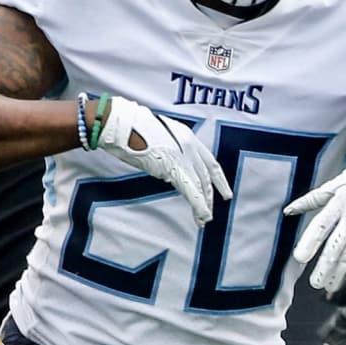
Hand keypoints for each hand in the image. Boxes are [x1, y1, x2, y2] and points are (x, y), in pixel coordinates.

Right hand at [96, 96, 232, 225]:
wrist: (123, 125)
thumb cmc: (132, 128)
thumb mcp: (159, 135)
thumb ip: (169, 148)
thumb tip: (168, 162)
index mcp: (188, 137)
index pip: (209, 161)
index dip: (218, 178)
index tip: (222, 189)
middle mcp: (191, 146)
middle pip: (207, 175)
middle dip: (211, 194)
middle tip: (212, 209)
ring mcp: (184, 157)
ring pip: (201, 185)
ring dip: (204, 205)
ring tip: (204, 219)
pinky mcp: (174, 168)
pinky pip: (191, 191)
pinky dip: (199, 205)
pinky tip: (203, 216)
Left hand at [284, 143, 345, 293]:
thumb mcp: (338, 182)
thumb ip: (313, 199)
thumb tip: (289, 210)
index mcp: (340, 201)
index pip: (321, 225)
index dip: (310, 242)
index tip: (300, 258)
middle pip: (337, 245)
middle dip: (325, 266)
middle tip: (315, 283)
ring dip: (341, 272)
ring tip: (330, 287)